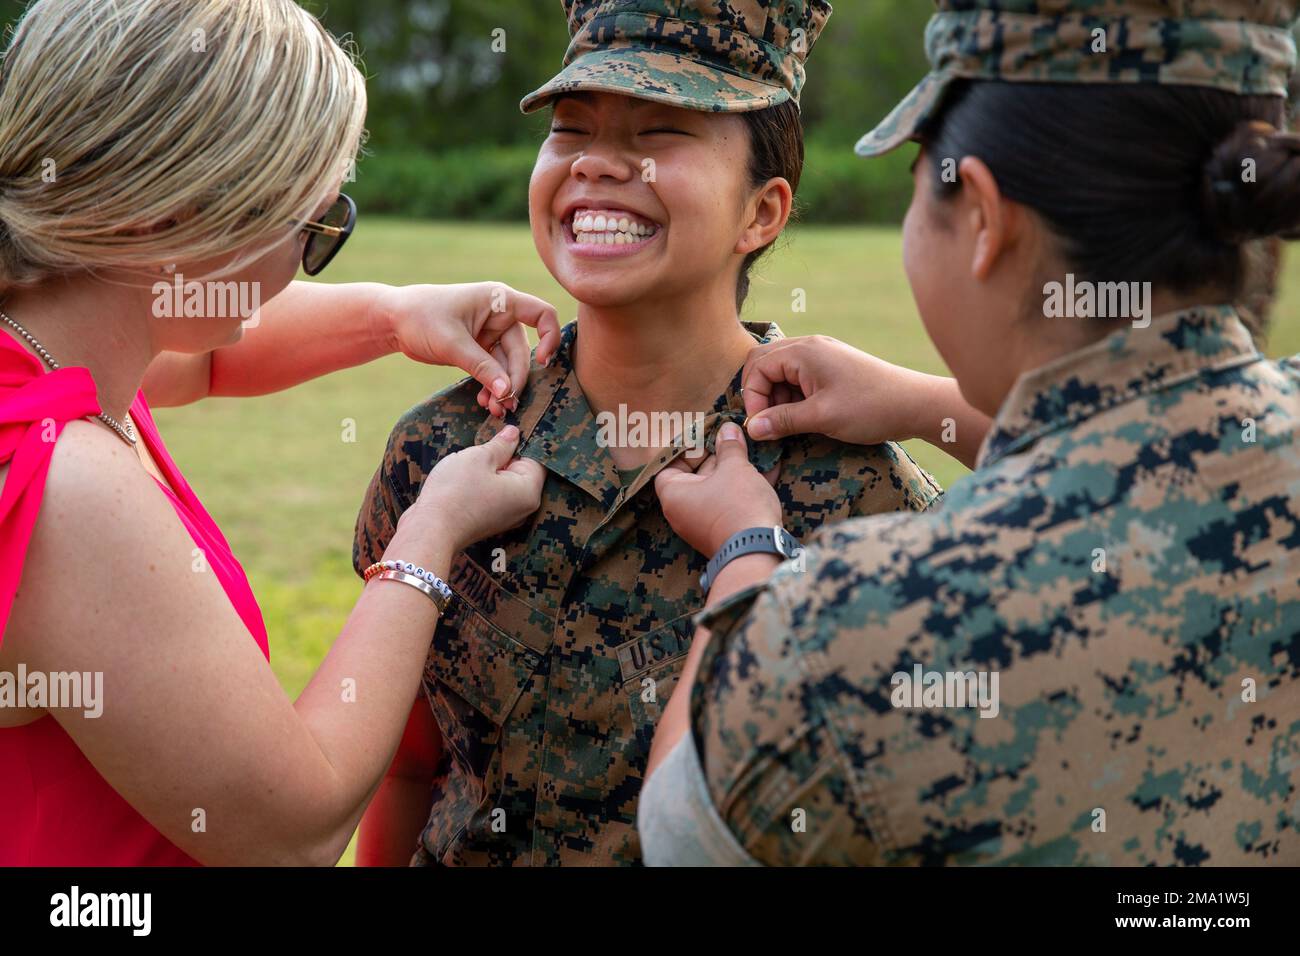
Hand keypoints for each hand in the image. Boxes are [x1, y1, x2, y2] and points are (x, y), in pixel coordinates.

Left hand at [379, 283, 561, 417]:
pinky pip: (495, 372)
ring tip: (494, 409)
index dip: (550, 337)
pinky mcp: (481, 350)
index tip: (541, 362)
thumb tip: (507, 392)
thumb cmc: (422, 317)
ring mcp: (491, 334)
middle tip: (505, 403)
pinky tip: (485, 403)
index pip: (541, 314)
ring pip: (509, 366)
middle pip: (523, 351)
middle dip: (515, 379)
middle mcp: (500, 316)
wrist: (394, 321)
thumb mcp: (453, 343)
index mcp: (499, 301)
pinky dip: (492, 388)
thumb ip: (482, 367)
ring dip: (503, 389)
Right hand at [399, 425, 544, 553]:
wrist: (429, 531)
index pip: (536, 458)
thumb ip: (501, 445)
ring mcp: (506, 517)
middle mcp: (523, 508)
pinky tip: (464, 479)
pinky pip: (492, 495)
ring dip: (489, 470)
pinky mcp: (489, 522)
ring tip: (470, 465)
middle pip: (520, 470)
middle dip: (504, 456)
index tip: (504, 431)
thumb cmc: (455, 492)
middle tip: (483, 448)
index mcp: (529, 491)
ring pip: (504, 481)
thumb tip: (514, 433)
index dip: (520, 441)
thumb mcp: (479, 458)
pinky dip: (482, 484)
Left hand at [654, 422, 781, 556]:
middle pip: (696, 476)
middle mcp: (683, 512)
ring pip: (718, 490)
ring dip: (736, 471)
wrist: (757, 551)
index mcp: (674, 494)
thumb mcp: (735, 468)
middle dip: (718, 457)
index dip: (688, 448)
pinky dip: (745, 489)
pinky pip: (731, 504)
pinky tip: (770, 471)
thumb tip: (728, 430)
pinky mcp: (723, 533)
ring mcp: (703, 524)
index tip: (708, 437)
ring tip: (755, 452)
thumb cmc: (737, 506)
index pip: (670, 464)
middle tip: (734, 440)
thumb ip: (729, 447)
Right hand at [741, 335, 933, 445]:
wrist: (915, 404)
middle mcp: (810, 347)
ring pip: (781, 372)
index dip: (752, 398)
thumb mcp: (821, 417)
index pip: (757, 367)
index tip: (761, 426)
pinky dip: (794, 397)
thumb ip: (782, 420)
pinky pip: (799, 378)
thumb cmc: (870, 407)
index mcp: (804, 352)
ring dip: (777, 398)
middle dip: (761, 395)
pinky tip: (806, 417)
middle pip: (765, 364)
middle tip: (769, 422)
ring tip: (791, 423)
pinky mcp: (832, 368)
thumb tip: (751, 429)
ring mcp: (822, 356)